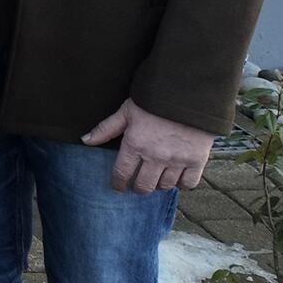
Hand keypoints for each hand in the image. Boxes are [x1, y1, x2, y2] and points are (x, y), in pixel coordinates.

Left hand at [83, 98, 215, 192]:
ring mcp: (177, 160)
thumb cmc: (155, 101)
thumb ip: (106, 128)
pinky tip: (176, 178)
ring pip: (164, 186)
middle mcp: (155, 156)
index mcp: (135, 144)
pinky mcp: (197, 161)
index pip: (122, 173)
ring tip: (156, 179)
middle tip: (137, 184)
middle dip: (138, 187)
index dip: (118, 184)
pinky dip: (181, 184)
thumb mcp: (126, 111)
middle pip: (143, 186)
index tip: (118, 187)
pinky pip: (188, 184)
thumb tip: (86, 140)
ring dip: (158, 185)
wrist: (189, 94)